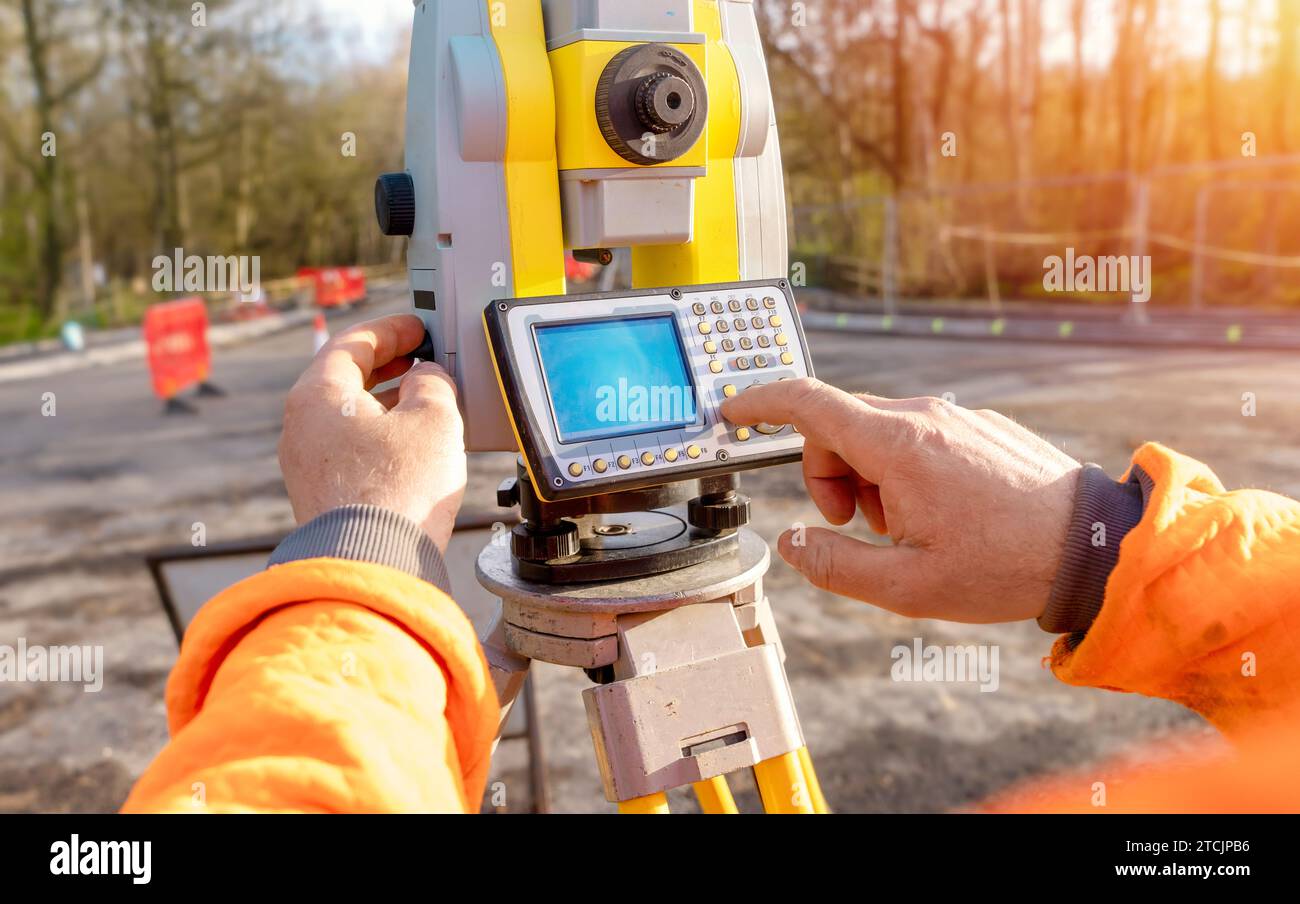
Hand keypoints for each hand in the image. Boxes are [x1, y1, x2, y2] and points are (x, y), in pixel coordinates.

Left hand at [279, 314, 465, 552]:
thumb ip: (433, 384)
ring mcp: (307, 465)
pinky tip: (412, 447)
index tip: (417, 328)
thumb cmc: (398, 490)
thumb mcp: (434, 418)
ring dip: (387, 404)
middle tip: (422, 360)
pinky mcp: (322, 496)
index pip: (352, 343)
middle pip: (345, 380)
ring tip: (426, 404)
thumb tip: (427, 380)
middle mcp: (302, 427)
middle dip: (389, 367)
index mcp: (318, 395)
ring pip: (348, 418)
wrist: (374, 564)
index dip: (391, 330)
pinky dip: (381, 437)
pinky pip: (351, 451)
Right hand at [720, 379, 1080, 622]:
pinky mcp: (978, 426)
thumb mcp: (906, 585)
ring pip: (877, 433)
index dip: (760, 403)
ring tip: (909, 528)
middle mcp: (925, 417)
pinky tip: (940, 515)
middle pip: (838, 426)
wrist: (1094, 547)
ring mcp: (955, 417)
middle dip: (828, 476)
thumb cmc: (1006, 566)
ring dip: (870, 479)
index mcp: (899, 446)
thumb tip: (791, 543)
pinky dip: (904, 472)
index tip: (733, 411)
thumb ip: (834, 564)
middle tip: (857, 526)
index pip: (807, 403)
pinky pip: (917, 437)